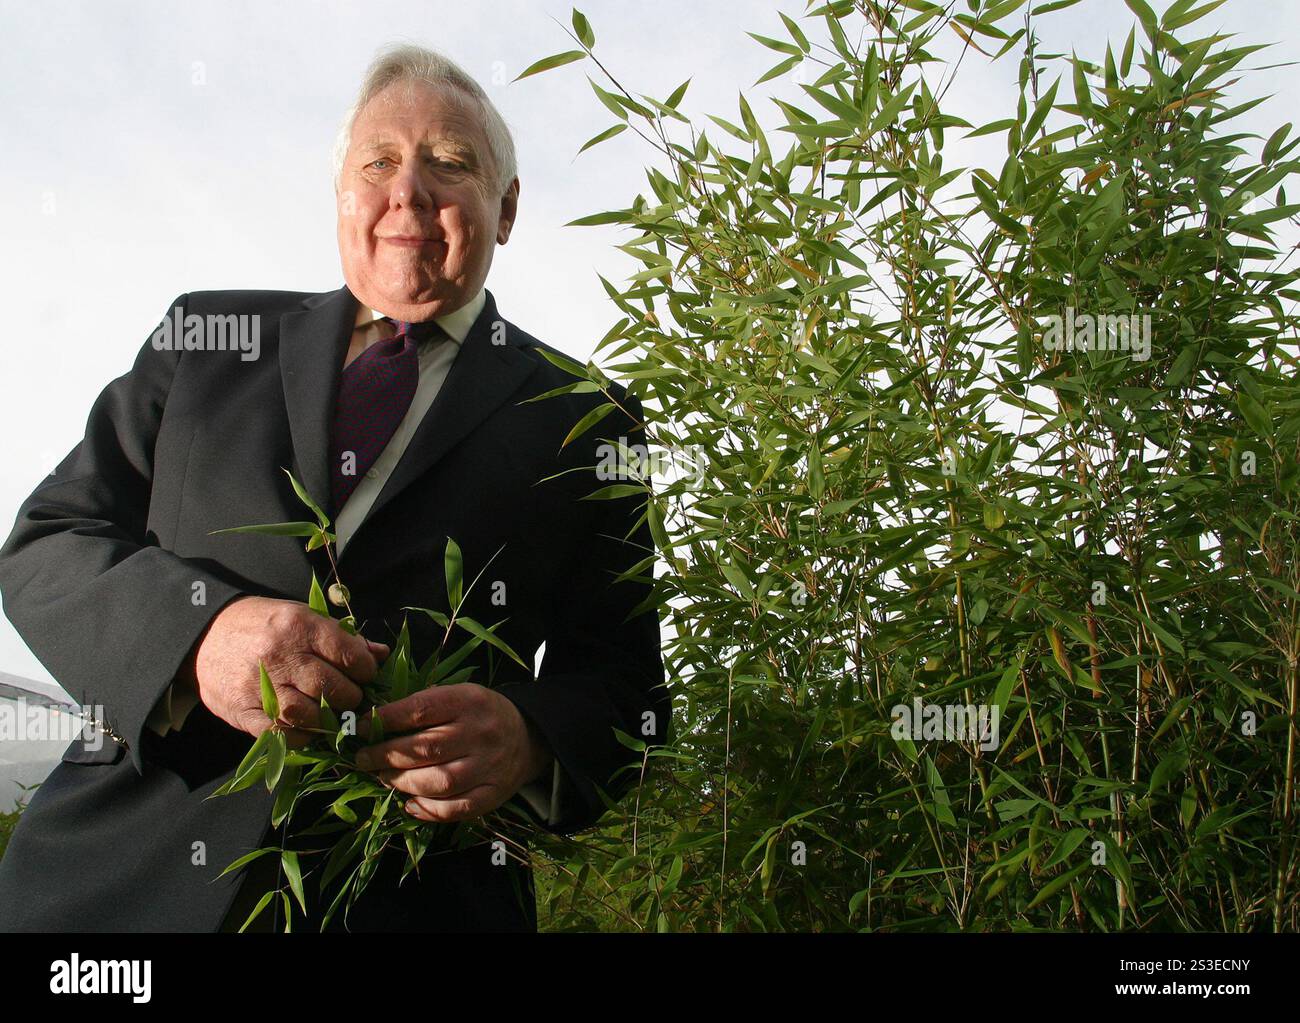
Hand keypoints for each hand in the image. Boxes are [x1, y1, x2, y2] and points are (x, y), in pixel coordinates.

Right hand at [183, 595, 388, 744]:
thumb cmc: (262, 625)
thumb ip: (341, 637)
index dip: (365, 669)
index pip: (349, 655)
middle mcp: (280, 656)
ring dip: (329, 720)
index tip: (364, 674)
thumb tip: (380, 654)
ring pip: (309, 715)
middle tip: (351, 697)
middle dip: (351, 697)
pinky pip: (281, 734)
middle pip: (333, 688)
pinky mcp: (243, 711)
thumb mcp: (301, 617)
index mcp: (299, 627)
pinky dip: (302, 736)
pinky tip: (309, 727)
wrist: (204, 636)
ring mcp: (259, 687)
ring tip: (333, 713)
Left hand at [352, 683, 553, 822]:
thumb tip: (376, 723)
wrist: (527, 737)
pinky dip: (429, 811)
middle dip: (385, 756)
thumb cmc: (479, 714)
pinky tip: (409, 804)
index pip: (420, 710)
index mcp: (468, 701)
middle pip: (425, 749)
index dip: (386, 720)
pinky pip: (458, 809)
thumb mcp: (458, 694)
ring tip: (383, 778)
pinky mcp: (493, 794)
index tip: (362, 728)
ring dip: (402, 783)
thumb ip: (424, 705)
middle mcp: (480, 733)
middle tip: (364, 759)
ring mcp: (488, 766)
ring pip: (439, 782)